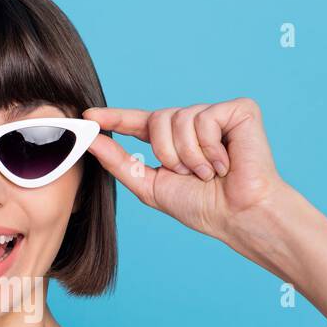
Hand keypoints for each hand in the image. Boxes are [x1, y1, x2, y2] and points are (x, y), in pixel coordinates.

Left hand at [83, 98, 287, 241]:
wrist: (237, 215)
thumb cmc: (201, 207)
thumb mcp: (150, 186)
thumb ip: (119, 162)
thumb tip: (91, 140)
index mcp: (172, 141)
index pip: (138, 122)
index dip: (114, 117)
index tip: (88, 116)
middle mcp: (193, 123)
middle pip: (157, 119)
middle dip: (166, 153)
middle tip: (189, 175)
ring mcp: (215, 115)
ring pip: (179, 119)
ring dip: (189, 155)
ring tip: (210, 172)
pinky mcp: (238, 110)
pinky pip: (205, 119)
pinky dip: (211, 148)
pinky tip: (226, 162)